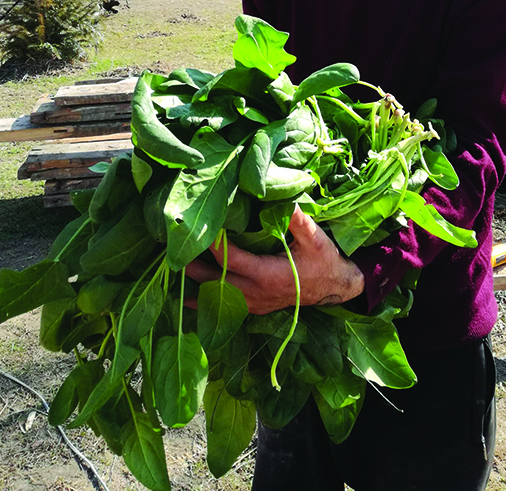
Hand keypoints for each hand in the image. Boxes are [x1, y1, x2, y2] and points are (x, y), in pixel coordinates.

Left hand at [185, 205, 364, 314]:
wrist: (335, 287)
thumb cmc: (324, 260)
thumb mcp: (316, 239)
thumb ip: (298, 221)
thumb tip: (283, 198)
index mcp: (268, 274)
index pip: (232, 259)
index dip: (213, 245)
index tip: (198, 228)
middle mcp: (256, 293)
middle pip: (214, 281)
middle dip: (192, 267)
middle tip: (170, 252)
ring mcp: (254, 303)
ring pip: (216, 297)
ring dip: (194, 285)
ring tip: (172, 269)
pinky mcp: (254, 307)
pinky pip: (223, 308)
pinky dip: (204, 303)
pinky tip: (185, 299)